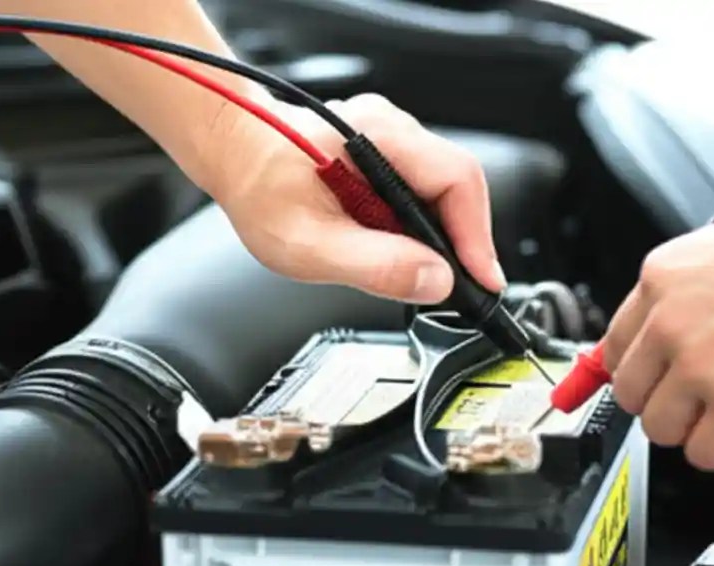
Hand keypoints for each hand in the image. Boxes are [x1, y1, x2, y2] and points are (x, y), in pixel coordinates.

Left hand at [207, 94, 506, 302]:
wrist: (230, 154)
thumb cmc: (257, 189)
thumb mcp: (309, 246)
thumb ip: (375, 266)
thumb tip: (435, 282)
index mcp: (377, 139)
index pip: (457, 182)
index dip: (477, 236)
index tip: (483, 280)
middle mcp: (390, 128)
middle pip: (457, 185)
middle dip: (462, 241)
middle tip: (458, 288)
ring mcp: (389, 136)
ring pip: (440, 187)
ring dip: (438, 233)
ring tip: (422, 272)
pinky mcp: (382, 150)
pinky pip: (419, 186)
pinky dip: (419, 222)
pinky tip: (400, 248)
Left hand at [601, 183, 713, 470]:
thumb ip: (683, 296)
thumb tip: (662, 335)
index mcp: (659, 280)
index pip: (614, 348)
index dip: (639, 369)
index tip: (654, 379)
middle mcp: (668, 324)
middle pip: (629, 394)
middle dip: (662, 401)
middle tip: (695, 399)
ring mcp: (699, 367)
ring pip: (659, 429)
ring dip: (690, 428)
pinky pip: (702, 454)